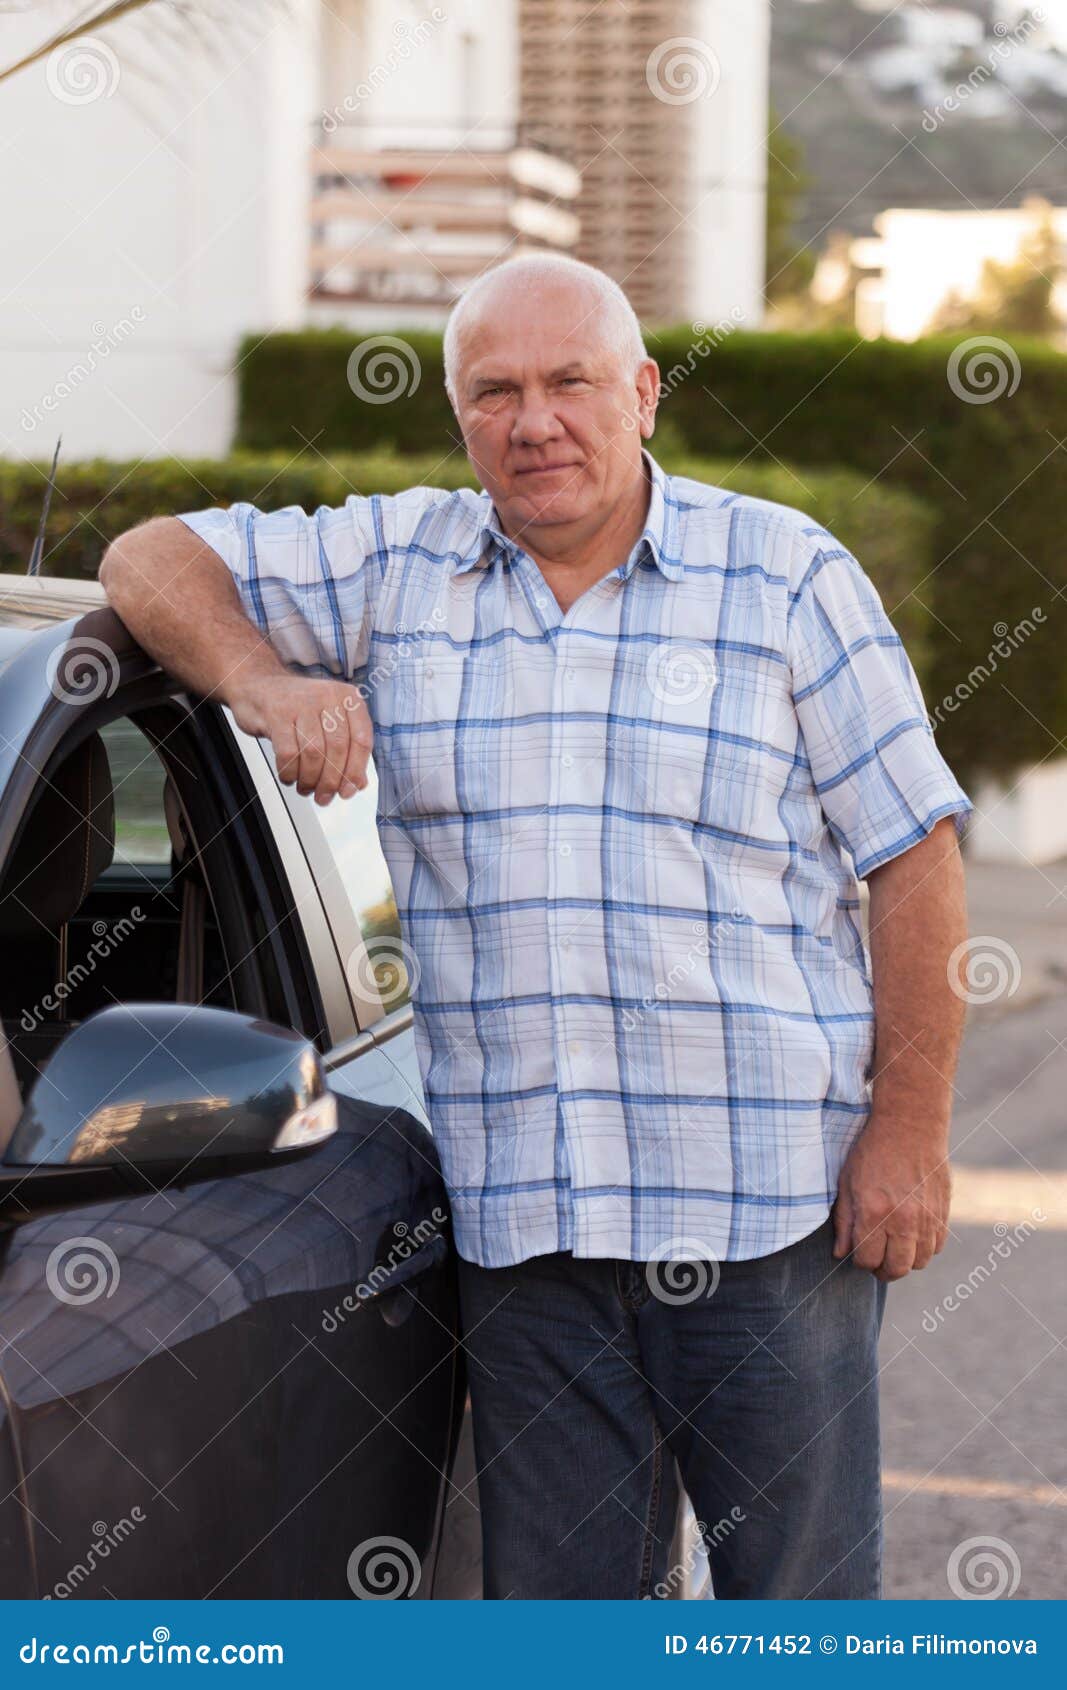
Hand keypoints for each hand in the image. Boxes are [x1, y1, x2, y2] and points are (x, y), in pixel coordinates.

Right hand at [228, 675, 372, 804]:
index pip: (361, 740)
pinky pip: (288, 753)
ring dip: (309, 779)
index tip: (349, 790)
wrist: (258, 685)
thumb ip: (347, 748)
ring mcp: (302, 703)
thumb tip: (358, 782)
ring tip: (306, 788)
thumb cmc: (297, 706)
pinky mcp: (277, 714)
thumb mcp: (328, 721)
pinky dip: (289, 772)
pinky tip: (289, 777)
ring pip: (313, 754)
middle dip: (330, 781)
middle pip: (337, 749)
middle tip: (324, 796)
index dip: (356, 771)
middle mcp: (328, 696)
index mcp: (348, 698)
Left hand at [831, 1116, 951, 1281]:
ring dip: (905, 1260)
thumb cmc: (872, 1152)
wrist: (910, 1126)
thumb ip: (844, 1222)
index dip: (860, 1260)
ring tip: (894, 1246)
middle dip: (882, 1270)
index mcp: (874, 1212)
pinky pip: (937, 1247)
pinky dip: (924, 1248)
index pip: (867, 1260)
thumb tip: (841, 1254)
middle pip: (896, 1269)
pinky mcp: (944, 1212)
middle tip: (876, 1259)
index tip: (858, 1251)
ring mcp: (927, 1217)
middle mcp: (903, 1219)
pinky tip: (912, 1234)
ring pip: (919, 1262)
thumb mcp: (847, 1182)